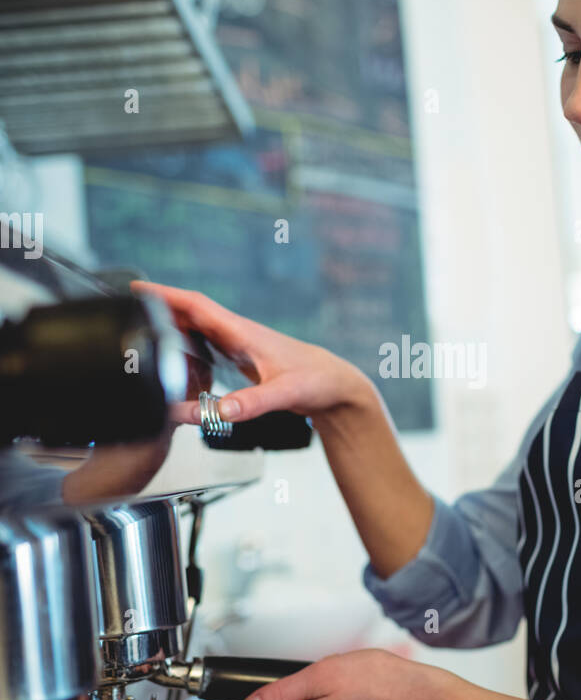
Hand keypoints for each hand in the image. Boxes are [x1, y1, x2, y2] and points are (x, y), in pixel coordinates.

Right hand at [129, 281, 371, 424]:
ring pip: (195, 330)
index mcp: (242, 333)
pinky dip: (187, 352)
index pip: (196, 305)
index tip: (137, 288)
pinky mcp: (241, 357)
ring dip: (170, 331)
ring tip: (145, 339)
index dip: (165, 295)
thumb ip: (251, 403)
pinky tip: (178, 367)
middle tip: (126, 313)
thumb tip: (220, 411)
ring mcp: (238, 344)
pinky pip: (206, 347)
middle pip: (189, 314)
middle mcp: (237, 334)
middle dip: (157, 310)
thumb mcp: (283, 394)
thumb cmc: (316, 380)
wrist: (335, 385)